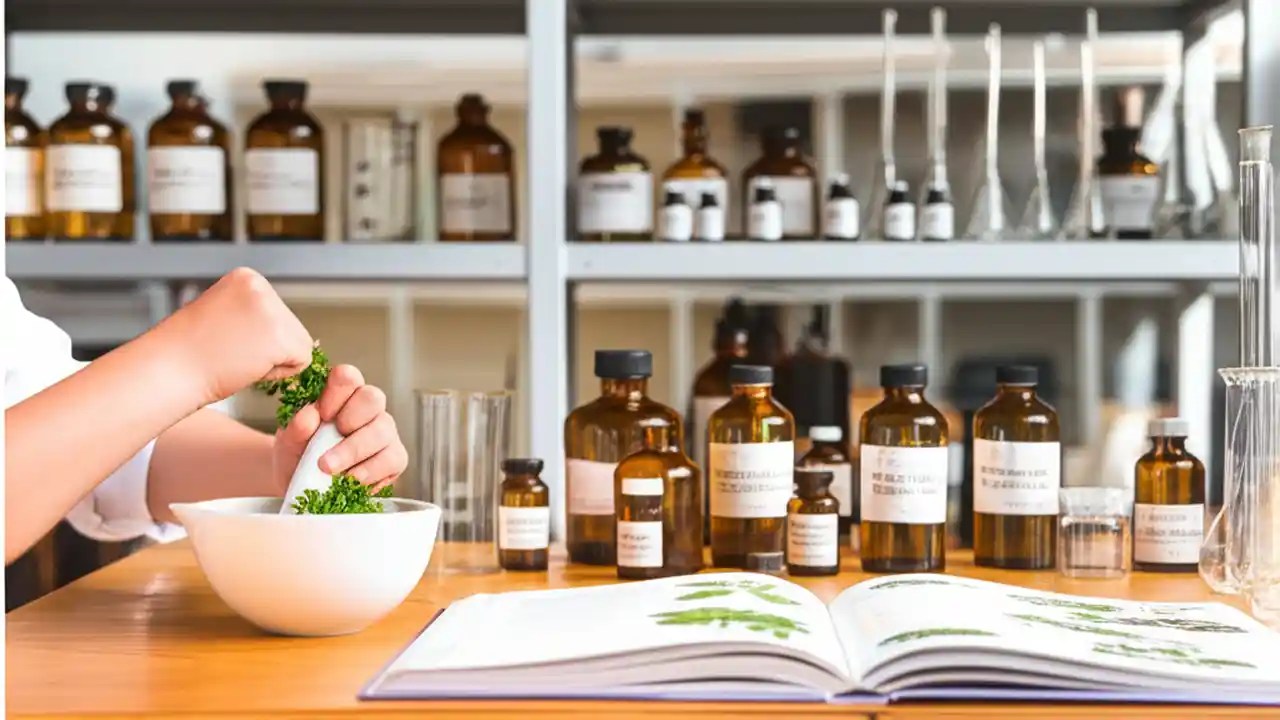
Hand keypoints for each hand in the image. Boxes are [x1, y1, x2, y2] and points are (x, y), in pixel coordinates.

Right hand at [157, 267, 313, 404]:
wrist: (168, 370)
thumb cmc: (187, 351)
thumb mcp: (223, 314)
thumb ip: (252, 314)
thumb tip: (282, 330)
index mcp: (246, 277)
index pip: (276, 314)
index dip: (254, 336)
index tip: (225, 339)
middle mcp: (261, 286)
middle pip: (291, 327)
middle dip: (267, 347)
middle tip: (230, 352)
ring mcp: (271, 309)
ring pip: (299, 344)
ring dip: (272, 360)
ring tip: (237, 358)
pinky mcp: (279, 336)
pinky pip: (301, 361)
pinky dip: (278, 373)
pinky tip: (247, 365)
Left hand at [272, 365, 407, 491]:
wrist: (304, 491)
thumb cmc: (299, 458)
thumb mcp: (287, 443)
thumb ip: (296, 427)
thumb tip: (310, 415)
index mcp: (341, 395)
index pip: (348, 377)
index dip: (336, 392)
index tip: (321, 415)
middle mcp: (368, 409)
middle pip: (372, 397)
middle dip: (350, 420)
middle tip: (328, 437)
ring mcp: (385, 432)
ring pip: (382, 430)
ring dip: (353, 451)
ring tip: (328, 469)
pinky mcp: (395, 458)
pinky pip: (392, 459)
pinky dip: (368, 472)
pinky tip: (349, 480)